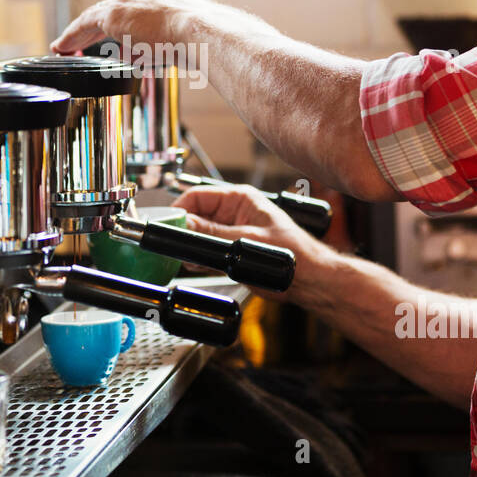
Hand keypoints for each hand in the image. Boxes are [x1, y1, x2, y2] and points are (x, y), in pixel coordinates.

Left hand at [50, 0, 271, 55]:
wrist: (203, 31)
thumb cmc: (204, 42)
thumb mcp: (185, 43)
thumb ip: (168, 48)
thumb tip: (151, 58)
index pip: (136, 12)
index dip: (123, 26)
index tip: (116, 37)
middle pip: (112, 12)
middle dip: (96, 28)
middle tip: (81, 42)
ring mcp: (130, 2)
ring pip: (96, 17)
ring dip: (79, 34)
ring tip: (65, 46)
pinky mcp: (115, 13)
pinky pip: (86, 24)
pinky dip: (72, 36)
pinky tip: (61, 47)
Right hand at [171, 184, 328, 304]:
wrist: (309, 280)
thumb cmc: (292, 255)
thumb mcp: (245, 242)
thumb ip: (211, 234)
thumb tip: (184, 225)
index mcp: (240, 199)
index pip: (198, 196)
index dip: (179, 210)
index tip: (167, 225)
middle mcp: (234, 211)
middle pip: (195, 215)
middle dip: (184, 231)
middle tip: (176, 246)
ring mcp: (232, 230)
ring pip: (199, 234)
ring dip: (192, 246)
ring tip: (190, 259)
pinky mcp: (232, 248)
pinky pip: (207, 249)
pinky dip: (199, 257)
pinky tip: (198, 265)